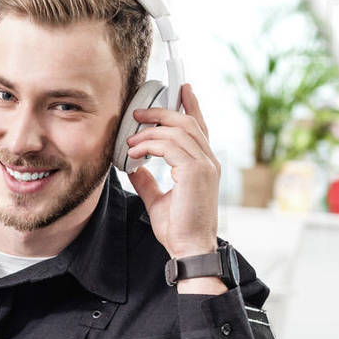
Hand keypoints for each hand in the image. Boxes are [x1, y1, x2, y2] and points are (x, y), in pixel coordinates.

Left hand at [124, 83, 220, 258]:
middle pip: (188, 123)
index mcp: (204, 165)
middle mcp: (208, 161)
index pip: (199, 128)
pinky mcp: (195, 172)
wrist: (188, 248)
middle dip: (162, 112)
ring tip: (130, 140)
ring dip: (150, 131)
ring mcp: (205, 165)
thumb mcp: (157, 199)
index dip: (191, 106)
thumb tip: (133, 167)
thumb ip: (147, 181)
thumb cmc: (178, 228)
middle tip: (138, 112)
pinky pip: (169, 146)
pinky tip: (134, 152)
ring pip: (178, 131)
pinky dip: (149, 145)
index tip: (180, 90)